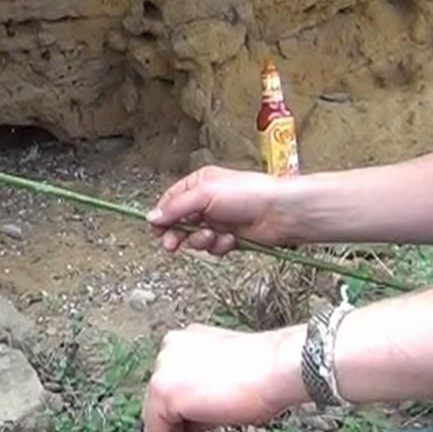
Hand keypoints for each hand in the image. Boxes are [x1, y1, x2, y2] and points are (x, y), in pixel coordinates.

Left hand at [142, 323, 303, 431]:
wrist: (279, 369)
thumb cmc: (266, 375)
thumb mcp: (225, 385)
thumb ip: (202, 398)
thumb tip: (192, 423)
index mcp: (186, 341)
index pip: (174, 386)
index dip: (184, 418)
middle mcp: (169, 349)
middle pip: (162, 400)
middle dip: (179, 430)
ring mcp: (163, 367)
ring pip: (157, 416)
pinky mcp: (163, 390)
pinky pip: (157, 431)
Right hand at [145, 165, 294, 256]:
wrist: (280, 212)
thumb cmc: (248, 194)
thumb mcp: (204, 194)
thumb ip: (176, 207)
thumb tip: (152, 216)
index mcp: (199, 184)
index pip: (171, 201)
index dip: (162, 216)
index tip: (157, 229)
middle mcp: (207, 202)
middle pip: (180, 223)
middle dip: (177, 234)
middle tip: (172, 244)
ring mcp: (219, 220)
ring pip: (196, 238)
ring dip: (202, 240)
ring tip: (212, 236)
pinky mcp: (230, 238)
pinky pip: (214, 248)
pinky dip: (220, 246)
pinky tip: (230, 239)